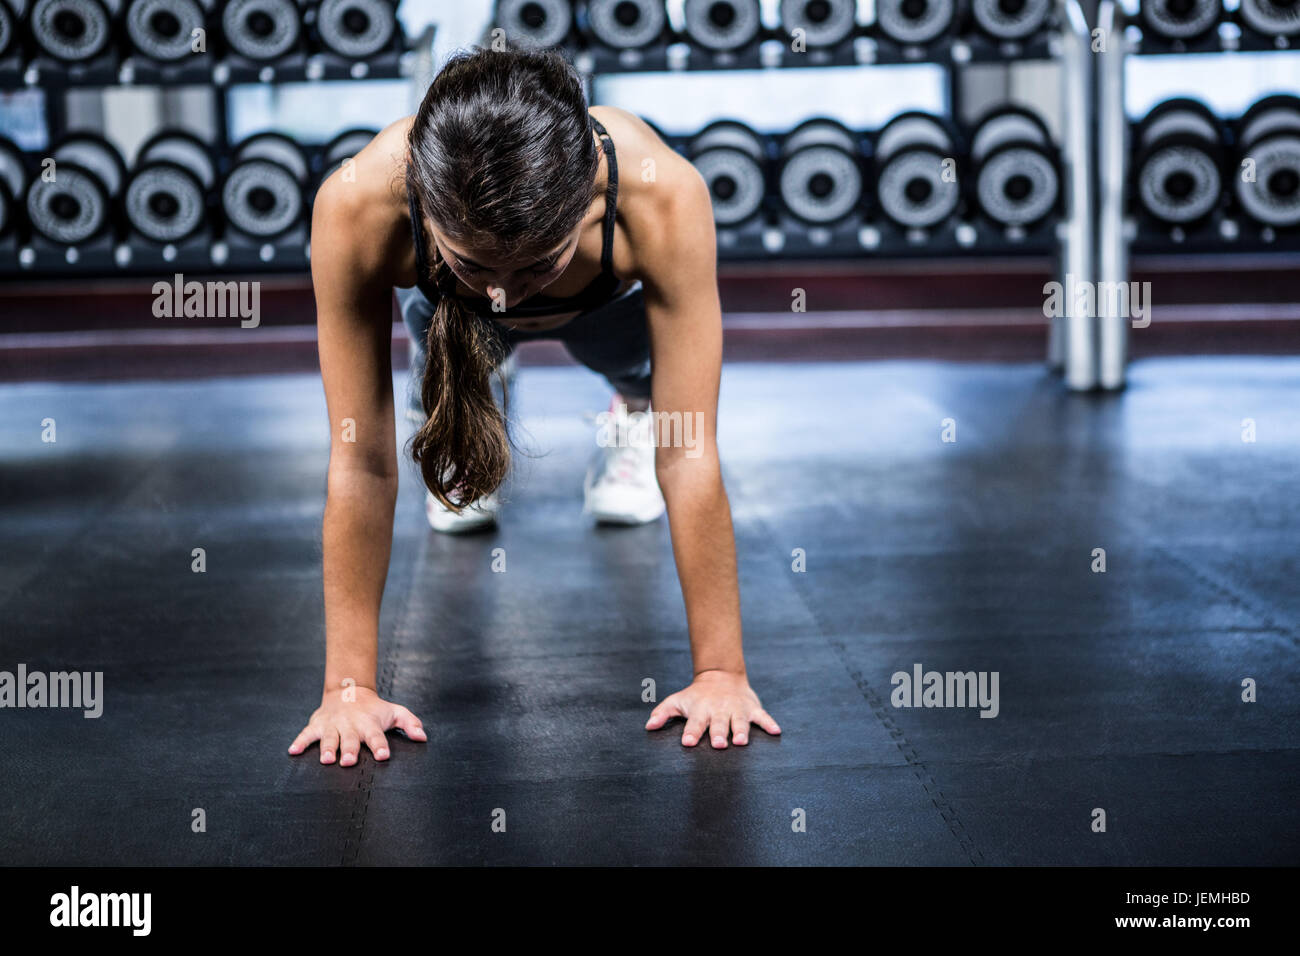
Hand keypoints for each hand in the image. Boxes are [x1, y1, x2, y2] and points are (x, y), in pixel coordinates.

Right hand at [288, 684, 426, 765]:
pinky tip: (293, 752)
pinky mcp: (317, 725)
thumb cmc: (374, 708)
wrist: (349, 690)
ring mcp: (333, 725)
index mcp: (369, 723)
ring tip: (327, 759)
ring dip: (328, 748)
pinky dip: (300, 742)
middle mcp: (350, 725)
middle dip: (350, 750)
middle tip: (349, 761)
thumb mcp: (395, 712)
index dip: (380, 745)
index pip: (376, 735)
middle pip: (351, 739)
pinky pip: (306, 734)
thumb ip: (410, 723)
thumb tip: (423, 737)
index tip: (383, 755)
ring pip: (329, 737)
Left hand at [645, 670, 780, 747]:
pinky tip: (776, 731)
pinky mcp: (751, 708)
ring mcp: (737, 709)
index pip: (695, 723)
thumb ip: (662, 713)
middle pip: (718, 723)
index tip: (688, 742)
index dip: (692, 732)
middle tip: (719, 744)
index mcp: (701, 710)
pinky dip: (769, 723)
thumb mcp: (677, 701)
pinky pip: (762, 716)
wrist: (720, 676)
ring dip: (741, 730)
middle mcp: (719, 710)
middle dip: (719, 733)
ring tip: (741, 741)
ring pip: (740, 721)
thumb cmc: (696, 696)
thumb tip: (648, 726)